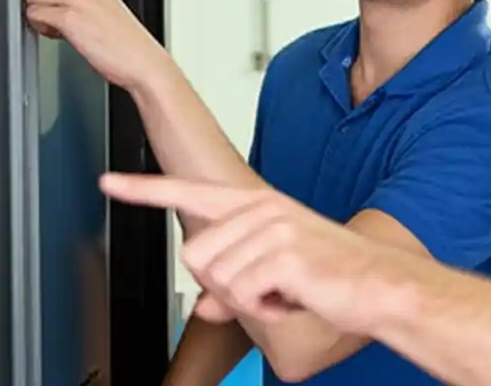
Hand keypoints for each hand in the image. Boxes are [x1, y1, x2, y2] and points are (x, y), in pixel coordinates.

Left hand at [25, 0, 168, 88]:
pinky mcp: (69, 16)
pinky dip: (38, 24)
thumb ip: (80, 0)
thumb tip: (56, 4)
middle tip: (51, 15)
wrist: (141, 61)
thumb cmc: (126, 44)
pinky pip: (35, 12)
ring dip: (36, 12)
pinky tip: (54, 33)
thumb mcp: (106, 12)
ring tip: (56, 27)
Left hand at [100, 173, 419, 336]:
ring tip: (285, 292)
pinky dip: (265, 311)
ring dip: (249, 301)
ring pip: (217, 279)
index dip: (144, 190)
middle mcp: (260, 209)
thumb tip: (202, 305)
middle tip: (266, 289)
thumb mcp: (272, 281)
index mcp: (255, 206)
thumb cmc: (332, 279)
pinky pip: (241, 295)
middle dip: (225, 287)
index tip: (109, 180)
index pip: (188, 192)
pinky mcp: (282, 252)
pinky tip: (292, 299)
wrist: (381, 286)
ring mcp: (271, 227)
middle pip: (196, 256)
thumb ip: (231, 287)